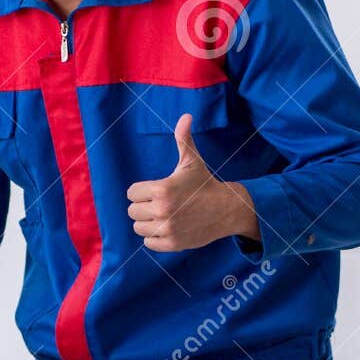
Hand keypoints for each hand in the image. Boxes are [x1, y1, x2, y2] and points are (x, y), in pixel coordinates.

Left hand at [126, 114, 257, 251]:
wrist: (227, 209)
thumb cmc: (205, 184)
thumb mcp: (192, 161)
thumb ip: (183, 139)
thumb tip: (186, 116)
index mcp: (162, 189)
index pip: (131, 193)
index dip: (142, 190)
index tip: (156, 190)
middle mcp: (163, 211)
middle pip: (132, 211)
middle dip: (143, 206)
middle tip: (160, 203)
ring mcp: (167, 229)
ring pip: (138, 228)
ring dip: (148, 222)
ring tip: (163, 215)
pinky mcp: (172, 244)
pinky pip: (148, 243)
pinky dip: (154, 237)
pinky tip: (167, 227)